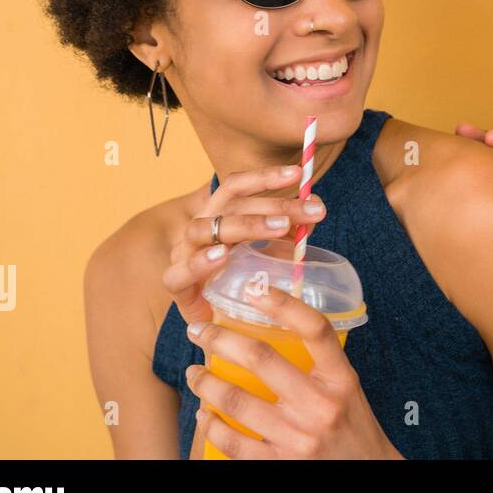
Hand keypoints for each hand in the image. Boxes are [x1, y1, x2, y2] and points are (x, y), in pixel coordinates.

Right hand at [163, 164, 327, 326]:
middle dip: (274, 204)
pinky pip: (180, 271)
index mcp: (218, 215)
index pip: (236, 186)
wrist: (216, 319)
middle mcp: (200, 228)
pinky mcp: (176, 284)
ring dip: (245, 225)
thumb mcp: (271, 250)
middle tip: (309, 210)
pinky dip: (201, 262)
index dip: (264, 176)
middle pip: (229, 204)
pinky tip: (223, 255)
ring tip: (280, 227)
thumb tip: (315, 206)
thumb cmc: (242, 278)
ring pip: (204, 229)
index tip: (298, 173)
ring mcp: (184, 253)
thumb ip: (290, 228)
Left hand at [185, 286, 402, 458]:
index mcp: (341, 380)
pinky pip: (233, 443)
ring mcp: (297, 438)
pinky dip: (211, 426)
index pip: (315, 330)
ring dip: (206, 383)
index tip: (255, 288)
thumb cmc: (354, 427)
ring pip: (237, 401)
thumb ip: (321, 364)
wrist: (368, 473)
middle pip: (262, 359)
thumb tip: (280, 326)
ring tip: (194, 372)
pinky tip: (204, 414)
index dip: (284, 304)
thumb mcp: (348, 390)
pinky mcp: (279, 465)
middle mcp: (320, 406)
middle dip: (221, 338)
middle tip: (199, 329)